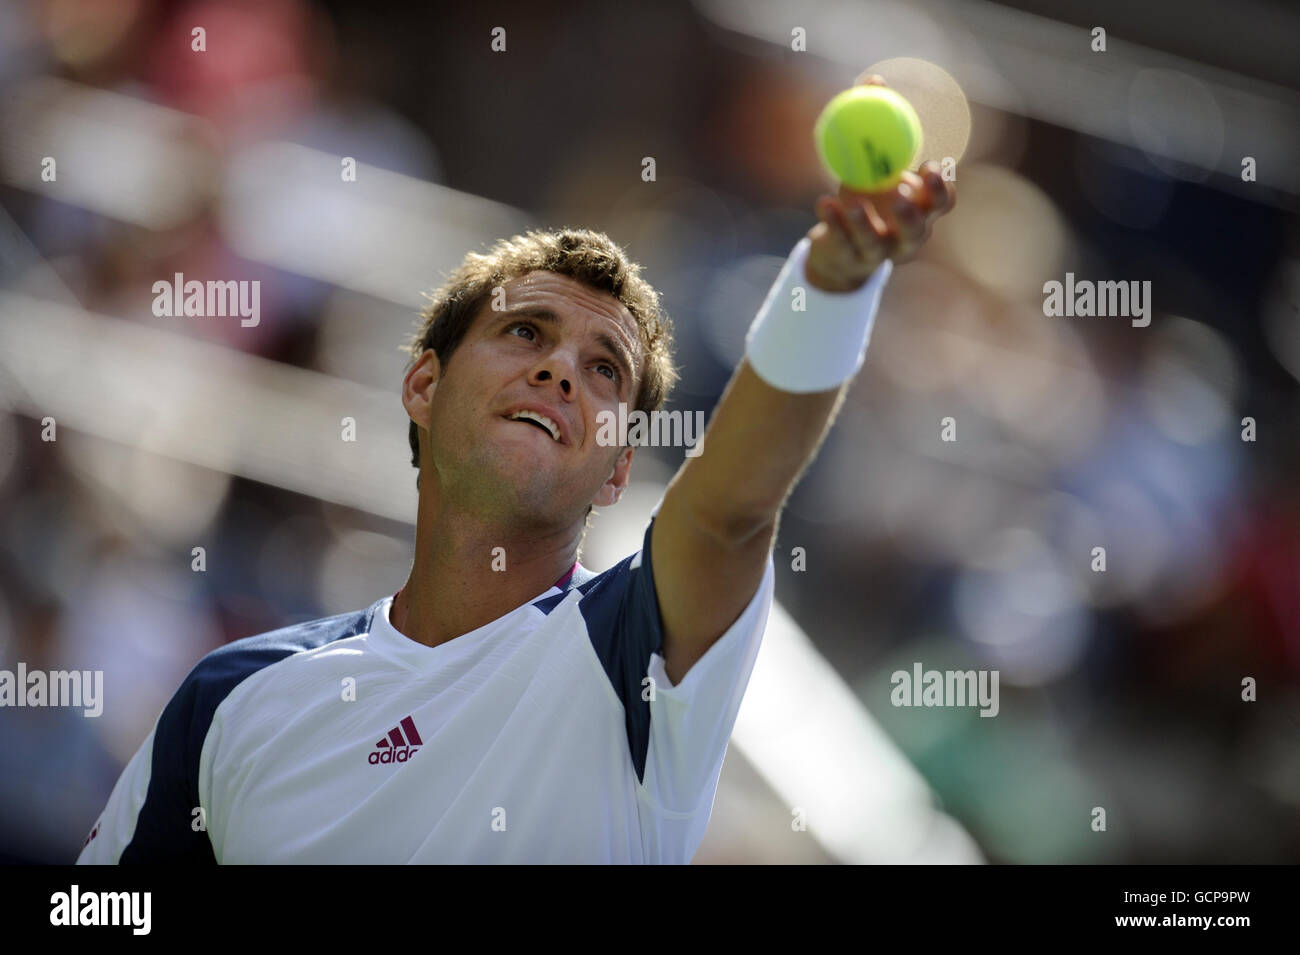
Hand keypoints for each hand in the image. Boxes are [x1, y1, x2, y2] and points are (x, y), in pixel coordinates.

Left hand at [804, 75, 955, 291]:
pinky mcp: (851, 261)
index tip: (929, 166)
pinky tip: (823, 201)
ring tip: (854, 202)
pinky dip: (833, 222)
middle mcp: (907, 237)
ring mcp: (880, 254)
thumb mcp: (870, 162)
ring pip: (878, 243)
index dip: (940, 188)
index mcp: (920, 211)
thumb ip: (877, 127)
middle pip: (919, 229)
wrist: (835, 244)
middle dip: (913, 212)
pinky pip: (843, 243)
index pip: (941, 203)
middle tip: (899, 191)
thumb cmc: (862, 196)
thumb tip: (874, 80)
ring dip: (866, 223)